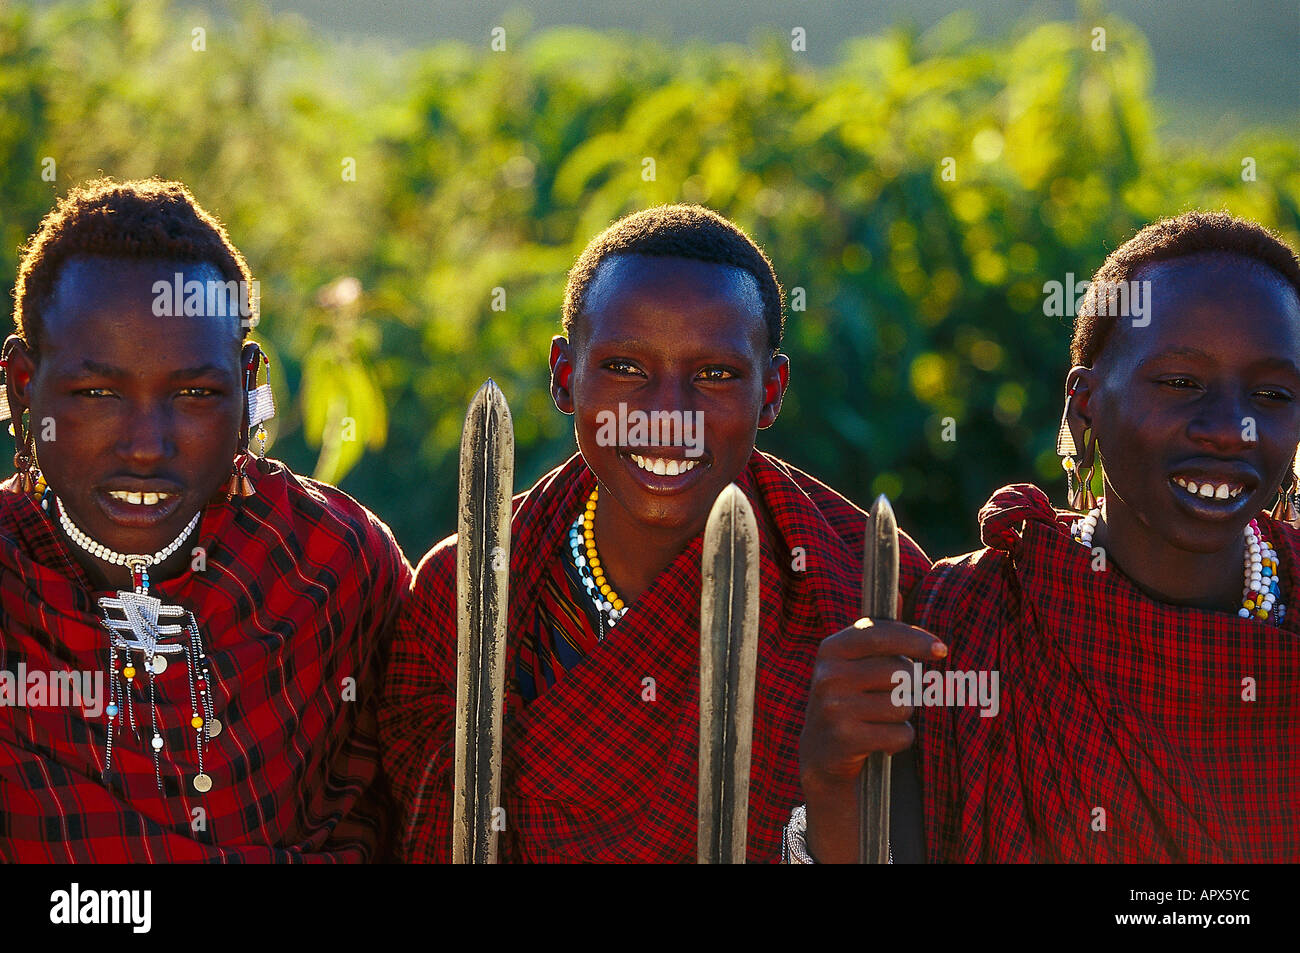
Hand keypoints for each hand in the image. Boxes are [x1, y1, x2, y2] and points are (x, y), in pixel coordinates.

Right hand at [798, 617, 945, 861]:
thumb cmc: (849, 700)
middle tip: (890, 697)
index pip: (880, 633)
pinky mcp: (845, 739)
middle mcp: (828, 675)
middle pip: (900, 672)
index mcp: (831, 649)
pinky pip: (899, 735)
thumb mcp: (853, 663)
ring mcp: (834, 707)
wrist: (820, 754)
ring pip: (903, 705)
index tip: (941, 650)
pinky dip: (899, 740)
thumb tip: (900, 592)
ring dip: (902, 715)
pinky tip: (879, 741)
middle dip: (908, 687)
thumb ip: (877, 632)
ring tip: (881, 719)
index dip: (915, 639)